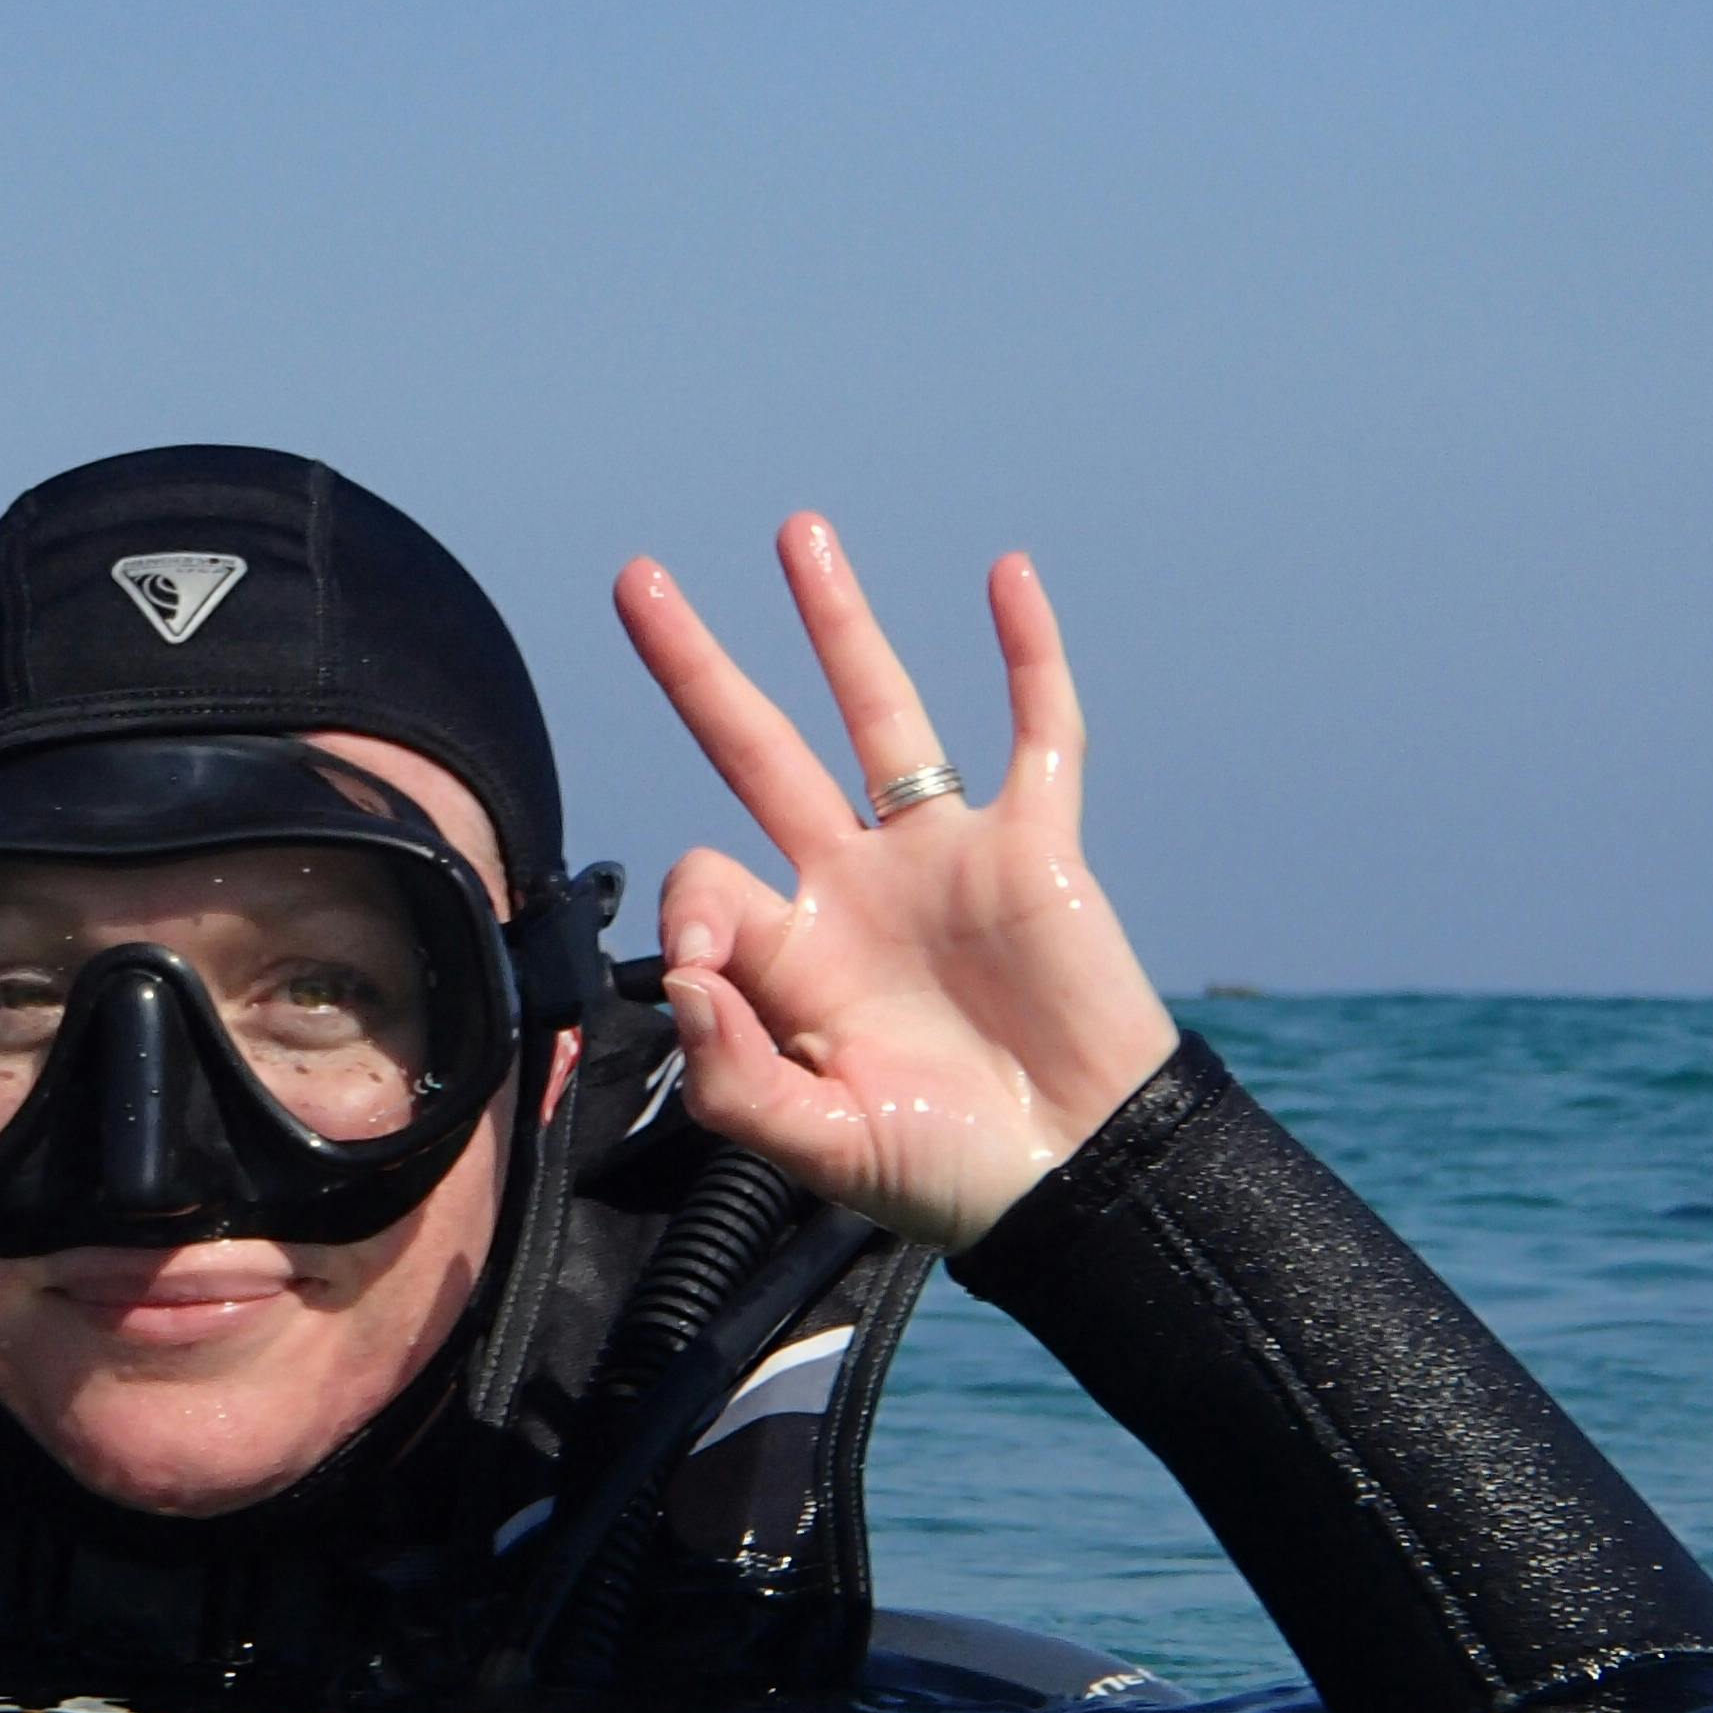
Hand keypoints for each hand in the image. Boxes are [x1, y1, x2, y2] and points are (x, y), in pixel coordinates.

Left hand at [615, 516, 1177, 1250]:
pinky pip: (1037, 732)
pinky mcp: (1034, 848)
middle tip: (634, 578)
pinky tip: (1006, 576)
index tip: (712, 980)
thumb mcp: (816, 1144)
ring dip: (837, 622)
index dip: (690, 909)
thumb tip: (684, 974)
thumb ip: (730, 1075)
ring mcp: (943, 857)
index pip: (704, 878)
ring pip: (881, 713)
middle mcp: (853, 885)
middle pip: (756, 746)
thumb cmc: (947, 1172)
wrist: (1079, 1179)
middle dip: (694, 665)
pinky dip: (1028, 655)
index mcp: (790, 953)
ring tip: (797, 532)